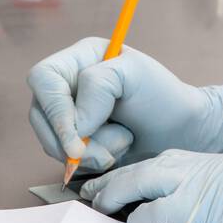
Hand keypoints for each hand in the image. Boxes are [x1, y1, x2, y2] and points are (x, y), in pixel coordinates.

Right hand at [27, 37, 222, 172]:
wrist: (182, 132)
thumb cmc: (162, 96)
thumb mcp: (135, 74)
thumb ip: (99, 85)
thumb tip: (75, 123)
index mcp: (78, 59)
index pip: (43, 79)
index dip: (54, 110)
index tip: (77, 137)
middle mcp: (68, 86)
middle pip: (40, 115)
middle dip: (72, 140)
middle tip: (108, 151)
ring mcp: (69, 116)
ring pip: (52, 142)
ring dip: (88, 152)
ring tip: (122, 143)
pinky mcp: (76, 143)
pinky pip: (64, 160)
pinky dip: (90, 163)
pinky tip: (117, 152)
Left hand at [81, 149, 222, 222]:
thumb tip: (206, 207)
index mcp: (215, 164)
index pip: (166, 163)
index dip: (139, 172)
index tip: (120, 180)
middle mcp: (202, 167)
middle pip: (147, 165)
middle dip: (116, 177)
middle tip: (91, 187)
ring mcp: (200, 185)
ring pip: (142, 180)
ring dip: (116, 192)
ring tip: (96, 202)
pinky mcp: (199, 211)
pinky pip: (156, 211)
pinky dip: (140, 217)